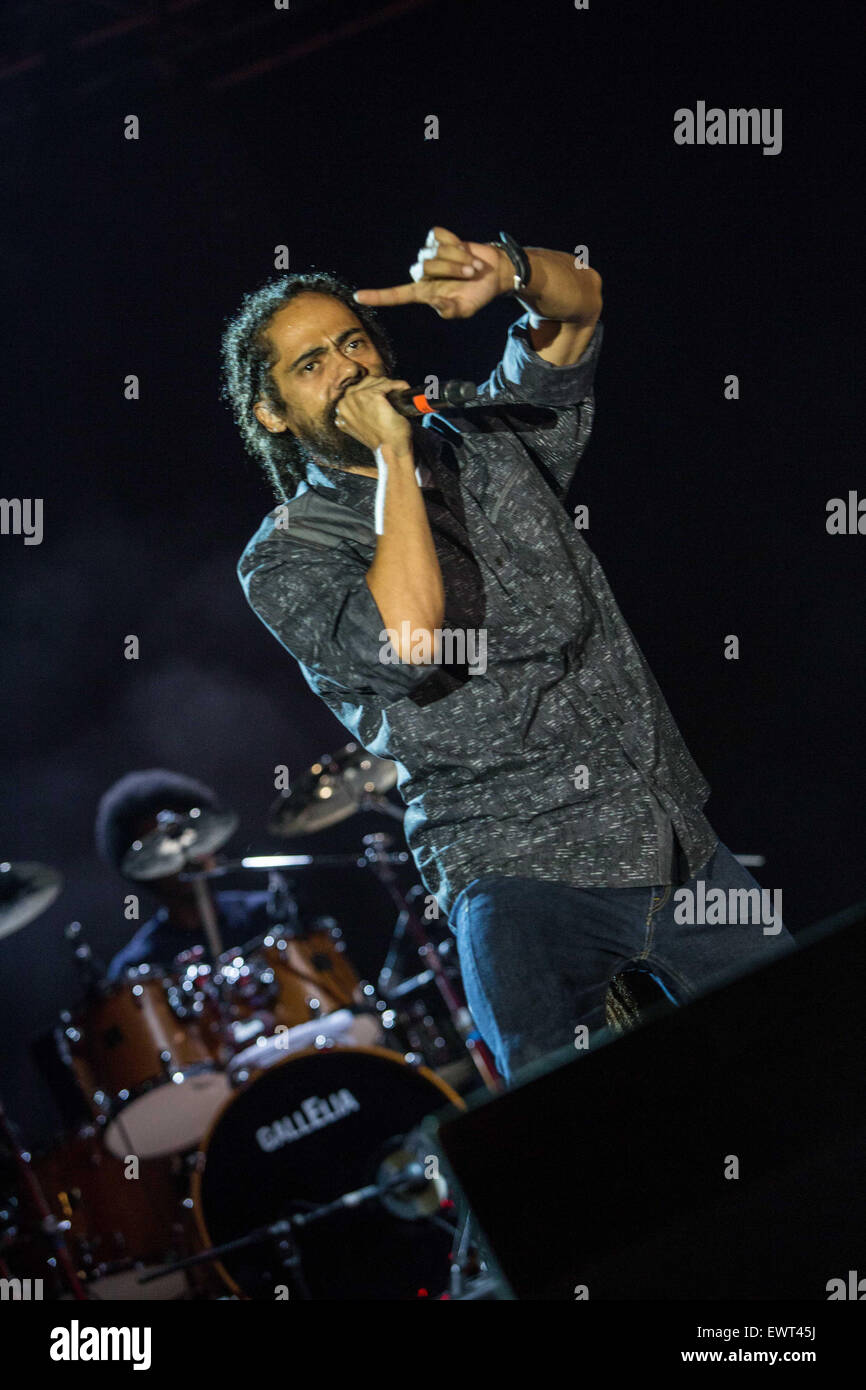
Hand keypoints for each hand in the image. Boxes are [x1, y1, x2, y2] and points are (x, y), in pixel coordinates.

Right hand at [335, 375, 412, 454]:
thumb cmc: (381, 441)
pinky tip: (404, 390)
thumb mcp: (362, 427)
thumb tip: (366, 404)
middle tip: (394, 394)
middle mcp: (345, 402)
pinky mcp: (372, 395)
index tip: (385, 394)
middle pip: (367, 382)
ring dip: (391, 386)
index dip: (374, 390)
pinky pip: (389, 383)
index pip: (357, 389)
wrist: (391, 450)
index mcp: (341, 409)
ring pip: (377, 381)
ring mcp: (357, 397)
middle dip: (382, 386)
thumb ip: (358, 414)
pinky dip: (399, 385)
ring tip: (399, 394)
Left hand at [354, 225, 512, 319]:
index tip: (359, 297)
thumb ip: (449, 310)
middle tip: (471, 273)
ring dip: (458, 257)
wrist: (493, 273)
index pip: (397, 295)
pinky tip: (465, 250)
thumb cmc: (476, 295)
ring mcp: (429, 254)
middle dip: (452, 269)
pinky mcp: (437, 239)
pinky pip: (440, 236)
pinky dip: (456, 243)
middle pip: (425, 267)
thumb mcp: (465, 309)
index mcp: (424, 293)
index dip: (379, 296)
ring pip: (434, 251)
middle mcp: (422, 274)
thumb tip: (437, 303)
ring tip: (472, 266)